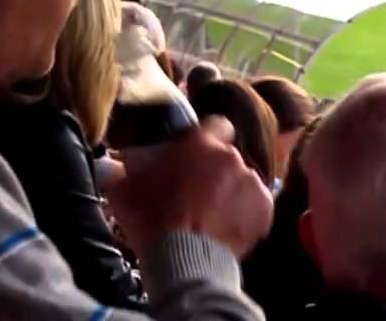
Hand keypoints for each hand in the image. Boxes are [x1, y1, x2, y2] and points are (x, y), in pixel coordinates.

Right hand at [108, 117, 273, 260]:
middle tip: (197, 192)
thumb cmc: (152, 221)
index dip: (208, 137)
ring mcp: (252, 182)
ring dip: (230, 193)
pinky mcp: (265, 208)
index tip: (197, 153)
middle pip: (226, 158)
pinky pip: (255, 205)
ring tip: (212, 217)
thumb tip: (120, 164)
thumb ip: (127, 169)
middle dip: (214, 171)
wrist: (184, 260)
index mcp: (201, 145)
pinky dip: (245, 214)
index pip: (216, 125)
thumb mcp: (125, 190)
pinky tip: (227, 229)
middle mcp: (231, 157)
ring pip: (242, 182)